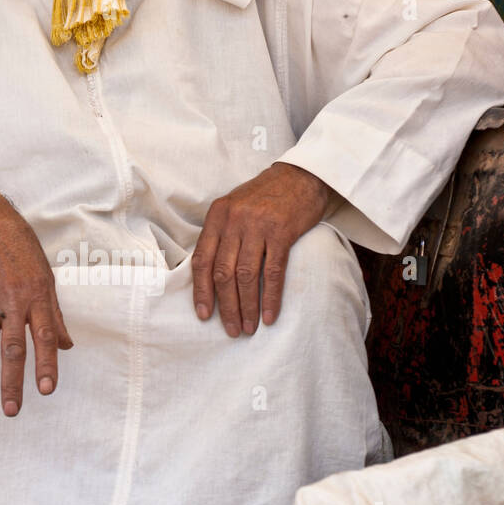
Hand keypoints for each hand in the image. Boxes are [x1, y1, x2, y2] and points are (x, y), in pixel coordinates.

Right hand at [0, 190, 72, 414]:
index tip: (46, 389)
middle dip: (12, 382)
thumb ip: (55, 315)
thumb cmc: (21, 249)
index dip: (46, 364)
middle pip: (12, 348)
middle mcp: (11, 300)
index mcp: (37, 295)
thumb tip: (67, 346)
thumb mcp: (46, 276)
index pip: (44, 336)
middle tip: (12, 410)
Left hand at [191, 163, 335, 334]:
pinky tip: (270, 315)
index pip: (202, 259)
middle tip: (231, 329)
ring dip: (246, 306)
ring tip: (249, 327)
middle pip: (223, 272)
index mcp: (218, 215)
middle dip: (225, 306)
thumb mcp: (236, 208)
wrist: (302, 175)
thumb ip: (222, 235)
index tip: (203, 315)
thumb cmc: (267, 196)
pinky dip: (270, 297)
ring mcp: (258, 225)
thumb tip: (210, 275)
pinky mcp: (282, 232)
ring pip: (246, 276)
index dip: (201, 291)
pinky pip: (273, 272)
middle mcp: (234, 220)